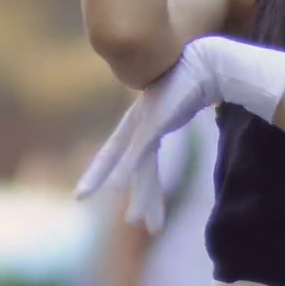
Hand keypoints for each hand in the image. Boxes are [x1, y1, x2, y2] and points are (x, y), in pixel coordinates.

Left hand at [76, 37, 284, 229]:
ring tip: (133, 223)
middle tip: (76, 197)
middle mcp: (139, 124)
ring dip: (137, 196)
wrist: (208, 63)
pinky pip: (138, 153)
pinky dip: (126, 170)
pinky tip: (116, 188)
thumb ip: (175, 112)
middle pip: (115, 157)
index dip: (105, 166)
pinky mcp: (152, 123)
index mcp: (142, 122)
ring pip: (133, 166)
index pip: (119, 149)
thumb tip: (183, 112)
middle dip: (96, 177)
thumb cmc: (196, 79)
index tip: (99, 185)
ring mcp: (144, 124)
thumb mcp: (179, 104)